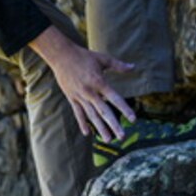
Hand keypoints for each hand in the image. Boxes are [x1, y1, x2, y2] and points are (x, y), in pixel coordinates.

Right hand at [29, 25, 135, 140]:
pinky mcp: (71, 98)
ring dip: (100, 128)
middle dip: (114, 125)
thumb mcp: (102, 58)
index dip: (124, 109)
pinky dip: (82, 123)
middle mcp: (90, 92)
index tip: (133, 120)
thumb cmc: (83, 56)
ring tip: (108, 139)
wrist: (61, 55)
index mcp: (99, 82)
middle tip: (122, 137)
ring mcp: (80, 96)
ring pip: (91, 115)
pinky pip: (78, 113)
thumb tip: (134, 67)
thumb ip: (119, 65)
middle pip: (104, 111)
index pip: (114, 98)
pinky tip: (87, 133)